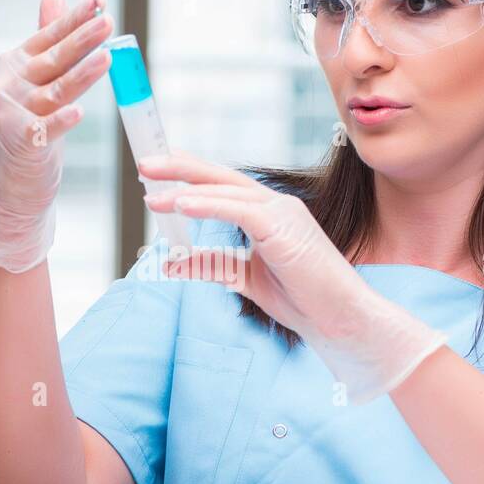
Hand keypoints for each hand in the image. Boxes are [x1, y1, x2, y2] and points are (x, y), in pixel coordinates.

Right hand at [0, 0, 113, 271]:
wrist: (14, 178)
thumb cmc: (31, 122)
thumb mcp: (38, 77)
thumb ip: (45, 35)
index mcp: (16, 63)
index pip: (50, 36)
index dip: (74, 18)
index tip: (99, 1)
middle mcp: (10, 83)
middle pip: (54, 60)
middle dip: (82, 39)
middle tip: (107, 22)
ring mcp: (12, 112)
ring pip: (55, 91)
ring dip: (81, 75)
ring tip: (107, 58)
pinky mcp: (19, 142)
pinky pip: (44, 129)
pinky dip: (61, 121)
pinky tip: (78, 113)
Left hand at [138, 152, 446, 403]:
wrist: (339, 319)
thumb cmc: (302, 299)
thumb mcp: (243, 278)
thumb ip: (211, 264)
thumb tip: (171, 262)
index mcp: (268, 214)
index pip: (222, 186)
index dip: (189, 176)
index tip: (157, 174)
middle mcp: (275, 206)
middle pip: (219, 177)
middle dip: (179, 168)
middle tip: (144, 164)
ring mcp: (281, 213)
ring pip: (225, 190)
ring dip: (185, 188)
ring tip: (153, 192)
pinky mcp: (282, 227)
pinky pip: (237, 210)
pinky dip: (208, 205)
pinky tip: (182, 205)